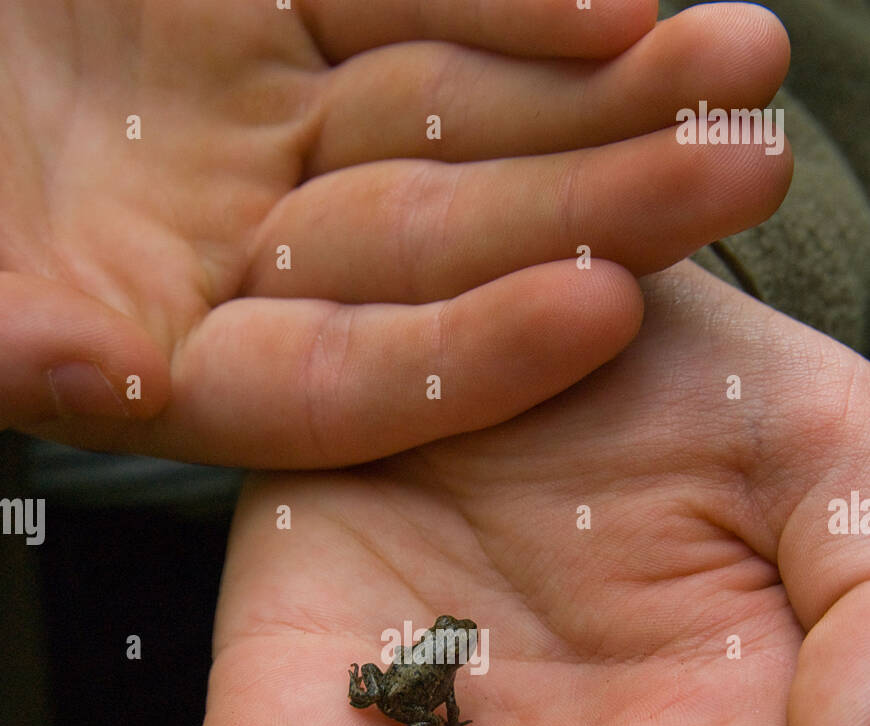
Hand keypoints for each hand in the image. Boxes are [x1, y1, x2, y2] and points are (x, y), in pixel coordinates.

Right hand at [0, 0, 789, 464]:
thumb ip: (8, 342)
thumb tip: (103, 382)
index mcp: (174, 356)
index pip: (342, 384)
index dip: (466, 352)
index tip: (601, 310)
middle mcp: (244, 254)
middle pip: (438, 247)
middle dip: (592, 208)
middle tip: (743, 174)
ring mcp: (270, 125)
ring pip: (453, 115)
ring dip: (599, 93)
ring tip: (738, 65)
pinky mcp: (275, 3)